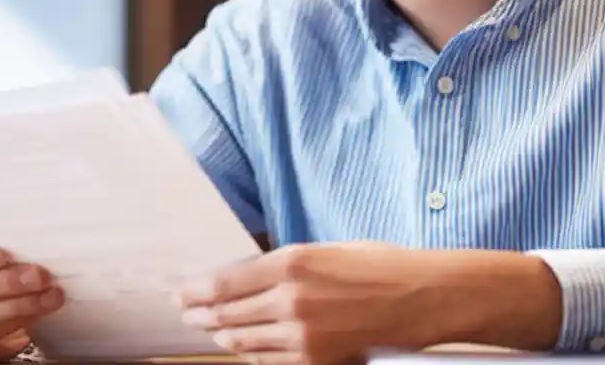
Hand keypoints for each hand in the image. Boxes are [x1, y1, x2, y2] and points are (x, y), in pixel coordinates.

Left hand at [174, 243, 562, 364]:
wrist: (422, 297)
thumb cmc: (380, 266)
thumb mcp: (326, 250)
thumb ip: (284, 265)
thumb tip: (248, 277)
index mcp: (290, 263)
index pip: (222, 284)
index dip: (194, 292)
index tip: (181, 293)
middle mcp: (289, 300)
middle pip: (226, 315)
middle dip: (201, 316)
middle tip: (187, 314)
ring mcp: (301, 336)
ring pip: (243, 342)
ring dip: (222, 337)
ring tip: (212, 331)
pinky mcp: (315, 361)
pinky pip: (268, 362)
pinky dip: (251, 354)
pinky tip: (244, 348)